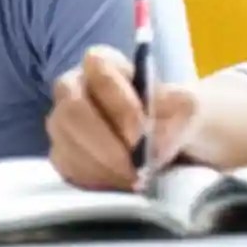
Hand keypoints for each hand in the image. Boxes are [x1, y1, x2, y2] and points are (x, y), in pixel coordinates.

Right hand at [47, 45, 197, 190]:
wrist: (166, 141)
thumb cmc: (171, 114)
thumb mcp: (185, 105)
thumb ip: (174, 113)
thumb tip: (151, 142)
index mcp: (101, 64)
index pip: (96, 67)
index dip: (118, 101)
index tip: (142, 133)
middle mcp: (72, 86)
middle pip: (72, 111)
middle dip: (105, 145)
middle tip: (136, 168)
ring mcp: (61, 120)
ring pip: (66, 142)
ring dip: (103, 167)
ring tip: (134, 179)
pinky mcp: (61, 152)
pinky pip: (68, 167)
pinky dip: (96, 180)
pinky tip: (120, 182)